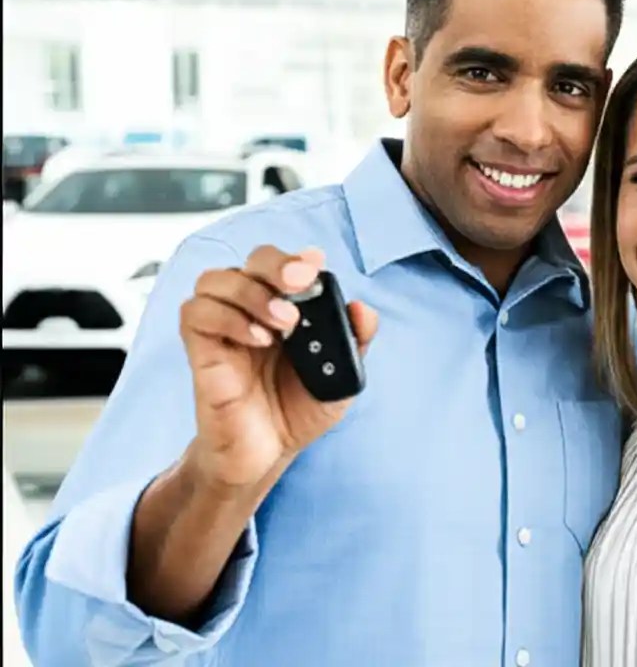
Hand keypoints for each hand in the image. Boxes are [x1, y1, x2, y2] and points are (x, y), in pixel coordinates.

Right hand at [178, 246, 377, 493]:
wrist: (266, 455)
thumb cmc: (297, 412)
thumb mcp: (340, 379)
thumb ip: (354, 343)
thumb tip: (363, 310)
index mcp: (285, 308)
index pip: (282, 264)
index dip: (296, 257)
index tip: (315, 264)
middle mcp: (251, 311)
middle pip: (251, 260)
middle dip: (276, 263)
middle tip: (299, 282)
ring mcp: (224, 329)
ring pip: (215, 279)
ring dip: (252, 292)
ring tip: (283, 323)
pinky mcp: (202, 351)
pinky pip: (196, 314)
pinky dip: (227, 317)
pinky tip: (258, 339)